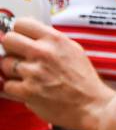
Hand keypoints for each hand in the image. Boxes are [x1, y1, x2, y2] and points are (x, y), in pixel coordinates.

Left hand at [1, 18, 115, 129]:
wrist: (92, 106)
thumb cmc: (84, 81)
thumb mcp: (74, 50)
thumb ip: (51, 41)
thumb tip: (30, 34)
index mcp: (56, 40)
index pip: (22, 24)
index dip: (19, 32)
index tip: (21, 38)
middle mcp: (43, 53)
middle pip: (8, 40)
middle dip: (11, 48)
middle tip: (20, 57)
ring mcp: (33, 72)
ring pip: (4, 63)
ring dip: (12, 70)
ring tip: (27, 76)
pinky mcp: (27, 91)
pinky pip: (6, 85)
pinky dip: (14, 88)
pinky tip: (27, 89)